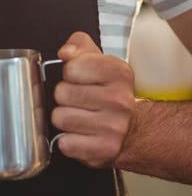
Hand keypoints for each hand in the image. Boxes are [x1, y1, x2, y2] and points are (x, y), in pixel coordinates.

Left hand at [52, 32, 136, 167]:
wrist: (134, 130)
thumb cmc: (109, 92)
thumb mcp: (98, 60)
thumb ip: (78, 45)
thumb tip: (65, 53)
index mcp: (119, 73)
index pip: (71, 67)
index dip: (70, 73)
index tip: (80, 78)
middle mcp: (120, 100)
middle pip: (62, 93)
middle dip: (64, 96)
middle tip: (79, 100)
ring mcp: (114, 127)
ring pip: (60, 118)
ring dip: (64, 118)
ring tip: (80, 117)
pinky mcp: (104, 150)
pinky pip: (65, 143)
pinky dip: (68, 140)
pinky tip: (81, 135)